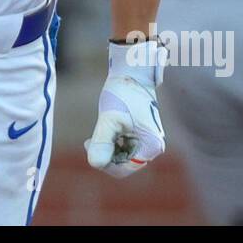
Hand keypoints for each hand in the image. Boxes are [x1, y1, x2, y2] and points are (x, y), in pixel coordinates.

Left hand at [85, 39, 167, 177]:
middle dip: (104, 154)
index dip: (103, 162)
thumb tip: (96, 164)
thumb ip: (102, 142)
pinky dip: (111, 143)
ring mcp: (148, 142)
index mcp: (151, 147)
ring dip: (106, 147)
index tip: (88, 143)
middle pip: (122, 165)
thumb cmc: (122, 92)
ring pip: (121, 157)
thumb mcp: (108, 118)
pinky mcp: (141, 136)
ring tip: (98, 130)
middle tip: (89, 139)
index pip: (122, 169)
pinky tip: (105, 129)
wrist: (132, 72)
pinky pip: (123, 148)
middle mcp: (153, 148)